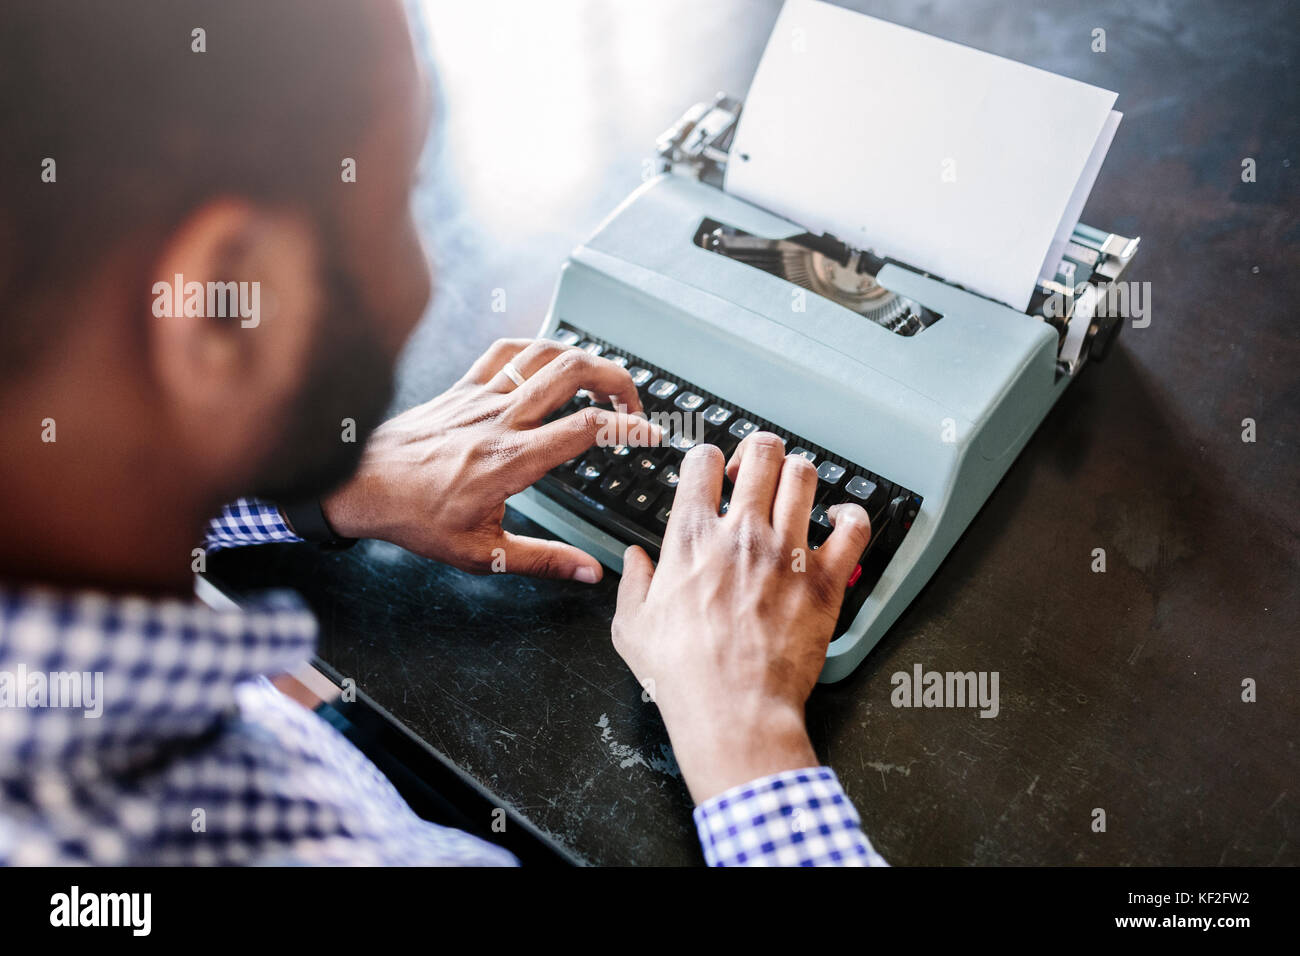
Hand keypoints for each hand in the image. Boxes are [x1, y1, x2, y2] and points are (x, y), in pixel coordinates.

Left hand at [321, 338, 659, 581]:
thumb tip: (589, 573)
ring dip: (584, 358)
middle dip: (617, 379)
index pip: (584, 429)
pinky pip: (506, 350)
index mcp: (511, 461)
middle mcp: (500, 420)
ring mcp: (481, 397)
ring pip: (544, 353)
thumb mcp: (481, 553)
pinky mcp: (463, 387)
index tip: (651, 434)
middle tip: (632, 404)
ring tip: (601, 381)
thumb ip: (542, 560)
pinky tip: (549, 360)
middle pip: (573, 372)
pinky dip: (537, 347)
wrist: (357, 486)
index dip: (628, 426)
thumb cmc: (414, 518)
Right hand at [611, 432, 870, 802]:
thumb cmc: (683, 675)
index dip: (708, 459)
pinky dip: (851, 516)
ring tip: (793, 492)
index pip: (703, 461)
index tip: (712, 473)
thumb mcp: (633, 628)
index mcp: (692, 538)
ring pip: (805, 476)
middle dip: (759, 452)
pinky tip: (839, 522)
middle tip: (757, 473)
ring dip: (799, 475)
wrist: (733, 711)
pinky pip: (853, 527)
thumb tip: (634, 560)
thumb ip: (633, 584)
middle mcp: (743, 534)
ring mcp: (788, 552)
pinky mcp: (826, 580)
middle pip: (762, 452)